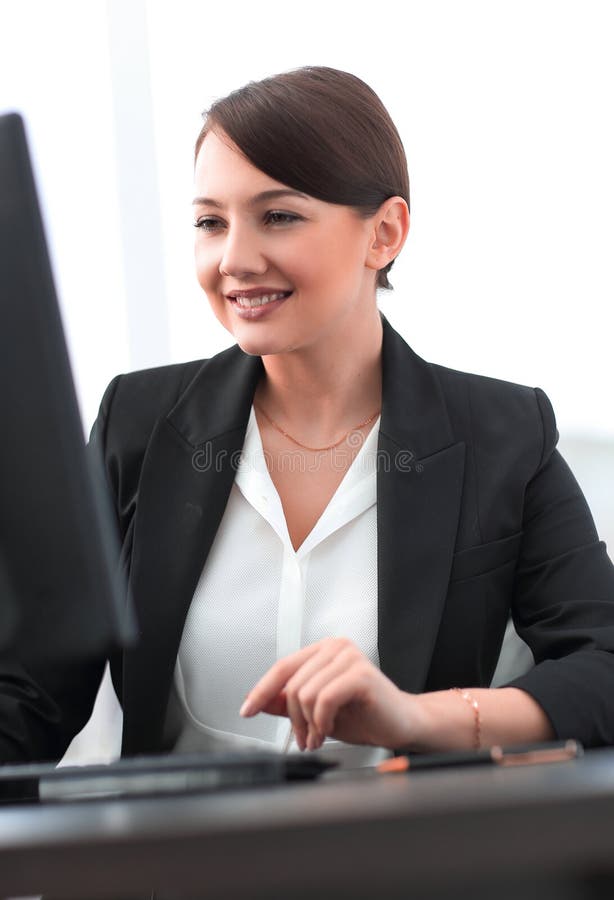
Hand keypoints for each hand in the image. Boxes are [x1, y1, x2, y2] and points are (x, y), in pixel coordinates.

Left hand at [239, 637, 415, 750]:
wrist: (401, 724)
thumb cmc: (364, 715)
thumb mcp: (316, 711)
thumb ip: (288, 703)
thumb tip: (259, 701)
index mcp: (323, 651)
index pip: (282, 667)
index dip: (262, 691)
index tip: (247, 709)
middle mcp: (335, 647)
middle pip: (291, 685)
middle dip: (293, 720)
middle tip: (305, 739)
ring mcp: (349, 657)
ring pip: (305, 694)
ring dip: (308, 724)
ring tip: (319, 737)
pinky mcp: (360, 673)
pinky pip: (324, 699)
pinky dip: (322, 721)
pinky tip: (329, 730)